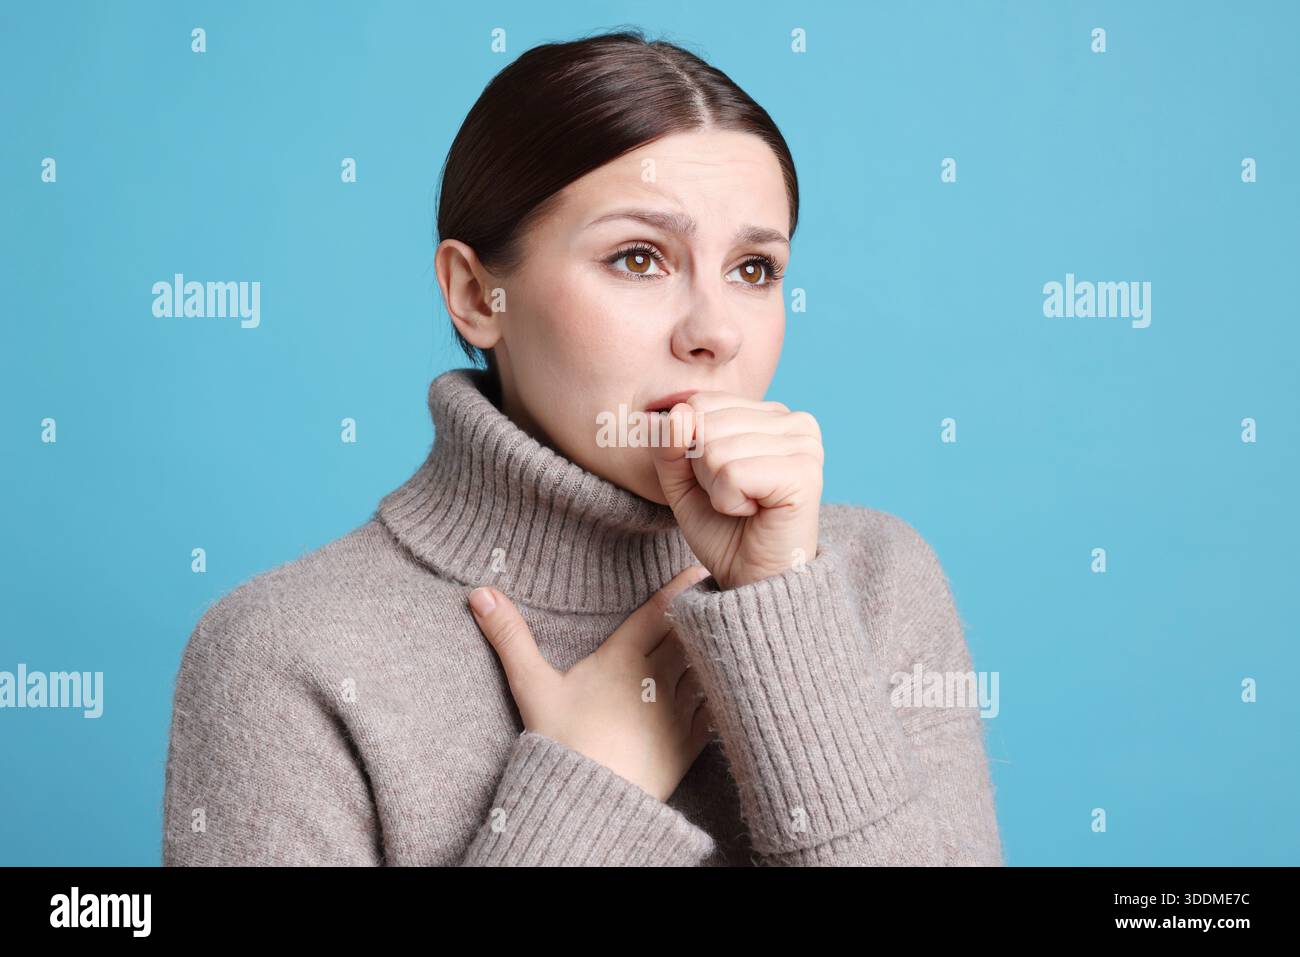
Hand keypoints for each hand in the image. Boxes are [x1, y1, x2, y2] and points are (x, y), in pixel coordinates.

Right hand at [467, 564, 715, 801]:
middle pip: (689, 631)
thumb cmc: (560, 744)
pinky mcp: (690, 743)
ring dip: (716, 647)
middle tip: (724, 590)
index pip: (660, 610)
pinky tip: (728, 680)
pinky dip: (721, 688)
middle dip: (704, 612)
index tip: (701, 567)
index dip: (682, 586)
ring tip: (732, 629)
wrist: (589, 806)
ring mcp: (678, 711)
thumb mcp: (531, 687)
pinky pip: (716, 704)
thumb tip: (479, 593)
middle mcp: (657, 678)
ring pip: (706, 665)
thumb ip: (510, 638)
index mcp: (623, 658)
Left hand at [650, 392, 822, 589]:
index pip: (699, 403)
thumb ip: (670, 444)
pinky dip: (729, 502)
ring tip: (744, 506)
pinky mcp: (804, 472)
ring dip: (716, 489)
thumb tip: (678, 411)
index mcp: (769, 413)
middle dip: (703, 471)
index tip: (721, 480)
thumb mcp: (682, 480)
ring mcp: (804, 444)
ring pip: (715, 449)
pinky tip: (755, 512)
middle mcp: (794, 420)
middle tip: (735, 497)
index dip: (691, 450)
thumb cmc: (724, 529)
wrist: (753, 581)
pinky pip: (732, 473)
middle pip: (705, 423)